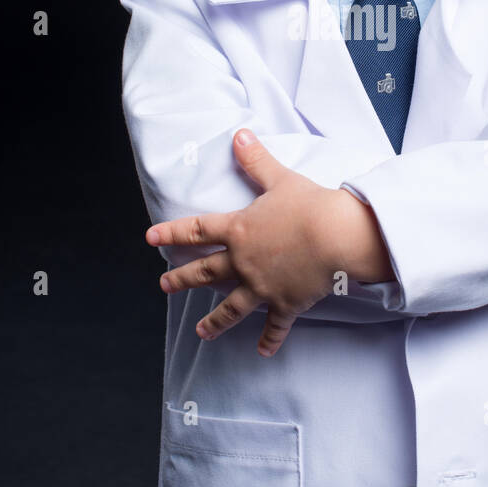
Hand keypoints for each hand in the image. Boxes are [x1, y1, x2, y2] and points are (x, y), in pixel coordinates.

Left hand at [145, 128, 393, 356]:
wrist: (337, 237)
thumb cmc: (310, 206)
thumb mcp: (280, 178)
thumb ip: (256, 160)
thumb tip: (239, 135)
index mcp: (239, 230)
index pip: (197, 231)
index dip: (171, 233)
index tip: (150, 239)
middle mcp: (243, 262)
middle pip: (205, 272)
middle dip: (181, 279)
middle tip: (164, 285)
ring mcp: (262, 286)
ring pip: (231, 307)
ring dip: (214, 321)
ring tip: (200, 333)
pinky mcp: (285, 303)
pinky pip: (275, 326)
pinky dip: (270, 339)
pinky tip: (263, 352)